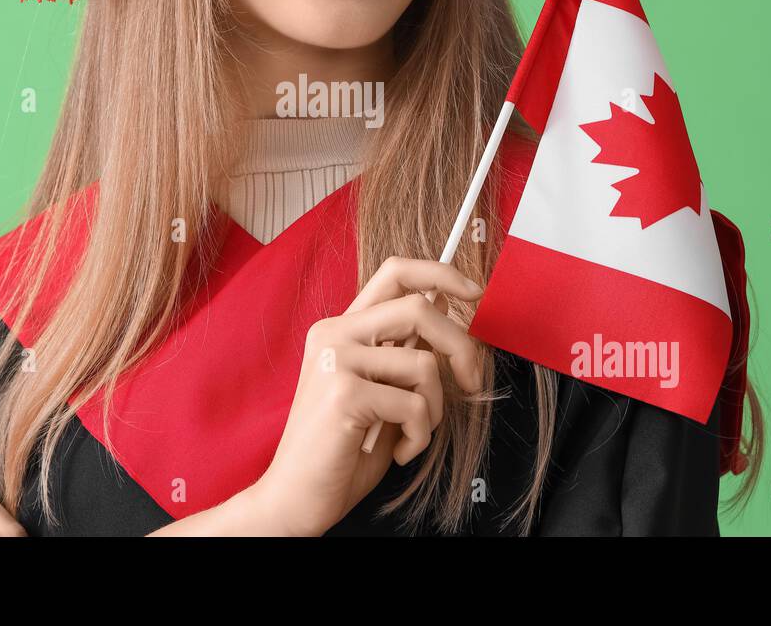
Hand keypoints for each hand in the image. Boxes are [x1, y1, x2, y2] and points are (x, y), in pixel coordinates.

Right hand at [250, 256, 483, 536]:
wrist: (296, 498)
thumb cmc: (344, 449)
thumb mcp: (382, 390)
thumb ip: (405, 350)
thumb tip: (447, 309)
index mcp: (342, 327)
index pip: (395, 272)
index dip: (441, 273)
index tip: (474, 292)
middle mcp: (334, 333)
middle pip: (420, 308)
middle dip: (461, 347)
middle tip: (472, 383)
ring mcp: (335, 360)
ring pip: (424, 363)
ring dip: (435, 408)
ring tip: (413, 434)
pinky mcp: (343, 393)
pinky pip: (414, 405)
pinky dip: (420, 437)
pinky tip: (398, 453)